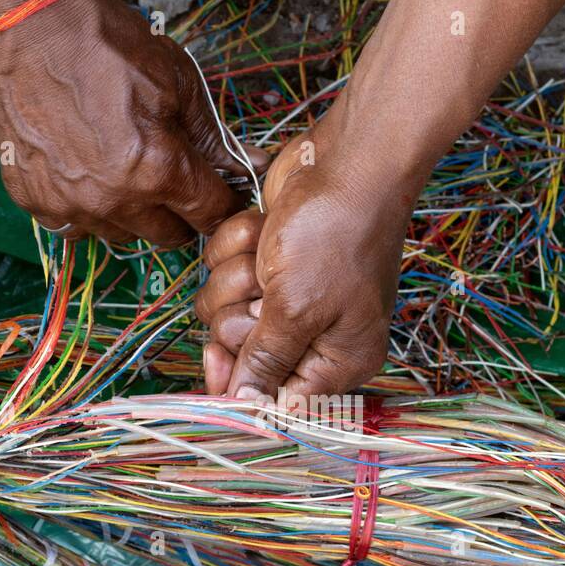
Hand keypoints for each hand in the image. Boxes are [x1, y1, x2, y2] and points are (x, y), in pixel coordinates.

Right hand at [0, 0, 265, 245]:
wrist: (21, 26)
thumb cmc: (101, 43)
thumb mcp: (175, 80)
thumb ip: (212, 136)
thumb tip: (247, 165)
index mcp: (157, 171)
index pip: (211, 215)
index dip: (222, 202)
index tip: (220, 191)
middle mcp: (114, 200)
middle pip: (169, 236)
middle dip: (180, 212)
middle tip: (174, 178)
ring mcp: (70, 205)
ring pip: (121, 235)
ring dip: (132, 213)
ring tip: (124, 169)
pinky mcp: (35, 201)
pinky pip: (74, 227)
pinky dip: (87, 208)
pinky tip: (86, 173)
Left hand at [196, 121, 414, 397]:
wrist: (347, 159)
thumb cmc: (337, 234)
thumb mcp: (297, 309)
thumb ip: (265, 362)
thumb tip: (247, 406)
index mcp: (336, 362)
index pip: (274, 400)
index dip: (239, 384)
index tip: (217, 356)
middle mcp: (313, 337)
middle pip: (239, 356)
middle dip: (240, 313)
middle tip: (267, 287)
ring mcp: (286, 298)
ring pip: (222, 310)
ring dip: (236, 275)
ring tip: (270, 252)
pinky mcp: (265, 264)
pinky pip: (222, 272)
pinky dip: (236, 246)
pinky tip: (264, 228)